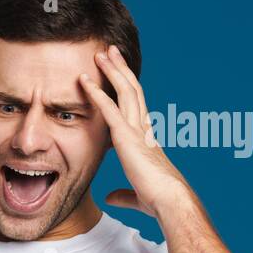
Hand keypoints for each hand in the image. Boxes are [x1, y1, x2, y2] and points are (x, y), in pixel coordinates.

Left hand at [79, 44, 193, 220]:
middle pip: (132, 90)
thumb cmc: (158, 200)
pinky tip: (83, 80)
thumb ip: (123, 194)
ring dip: (111, 71)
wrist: (169, 201)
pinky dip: (95, 92)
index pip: (136, 106)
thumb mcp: (136, 195)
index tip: (119, 76)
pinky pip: (108, 109)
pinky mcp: (126, 137)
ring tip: (101, 53)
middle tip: (111, 52)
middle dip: (121, 69)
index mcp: (147, 138)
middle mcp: (144, 128)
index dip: (128, 89)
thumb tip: (110, 197)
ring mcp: (136, 130)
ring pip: (125, 91)